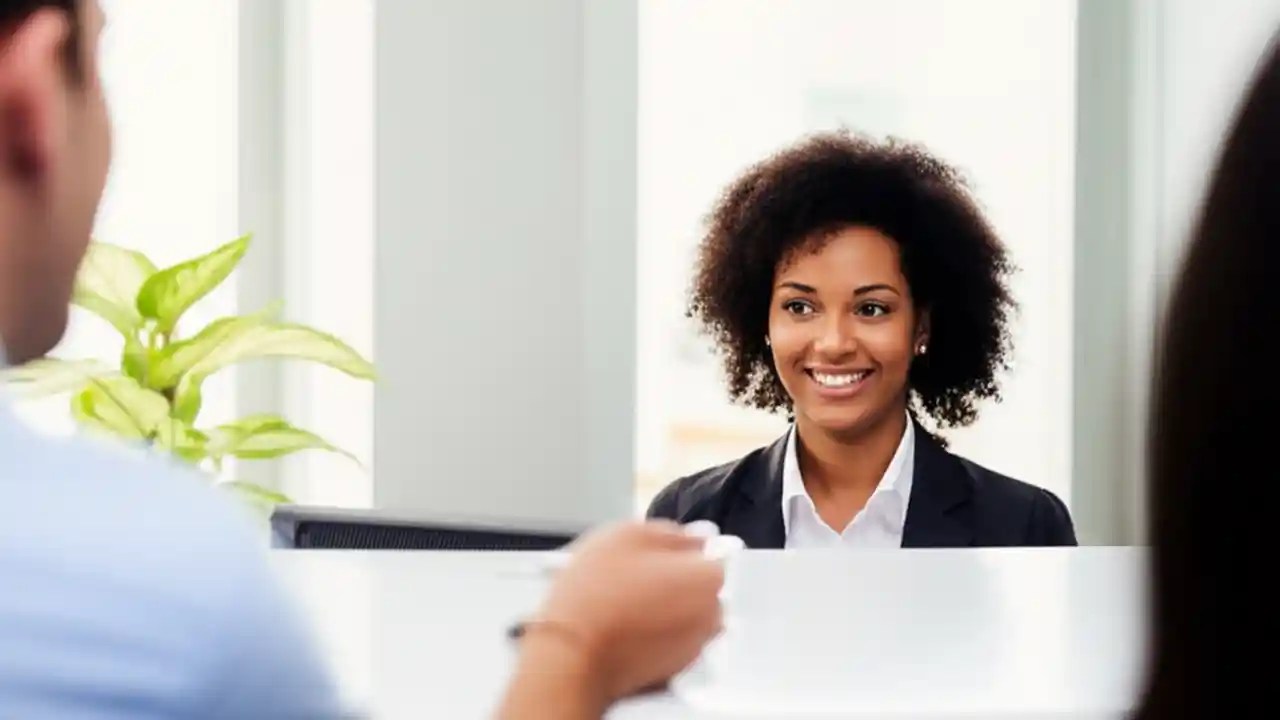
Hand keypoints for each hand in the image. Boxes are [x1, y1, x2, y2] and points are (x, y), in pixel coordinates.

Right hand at [522, 521, 724, 704]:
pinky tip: (621, 627)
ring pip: (682, 615)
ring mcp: (692, 648)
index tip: (655, 554)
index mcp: (707, 579)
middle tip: (632, 575)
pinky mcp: (670, 671)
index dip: (678, 551)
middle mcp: (710, 617)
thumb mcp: (629, 535)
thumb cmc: (596, 595)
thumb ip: (671, 532)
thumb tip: (693, 538)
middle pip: (697, 587)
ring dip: (661, 607)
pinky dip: (651, 633)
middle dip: (672, 580)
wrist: (570, 656)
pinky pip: (666, 641)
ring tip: (621, 602)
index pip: (710, 554)